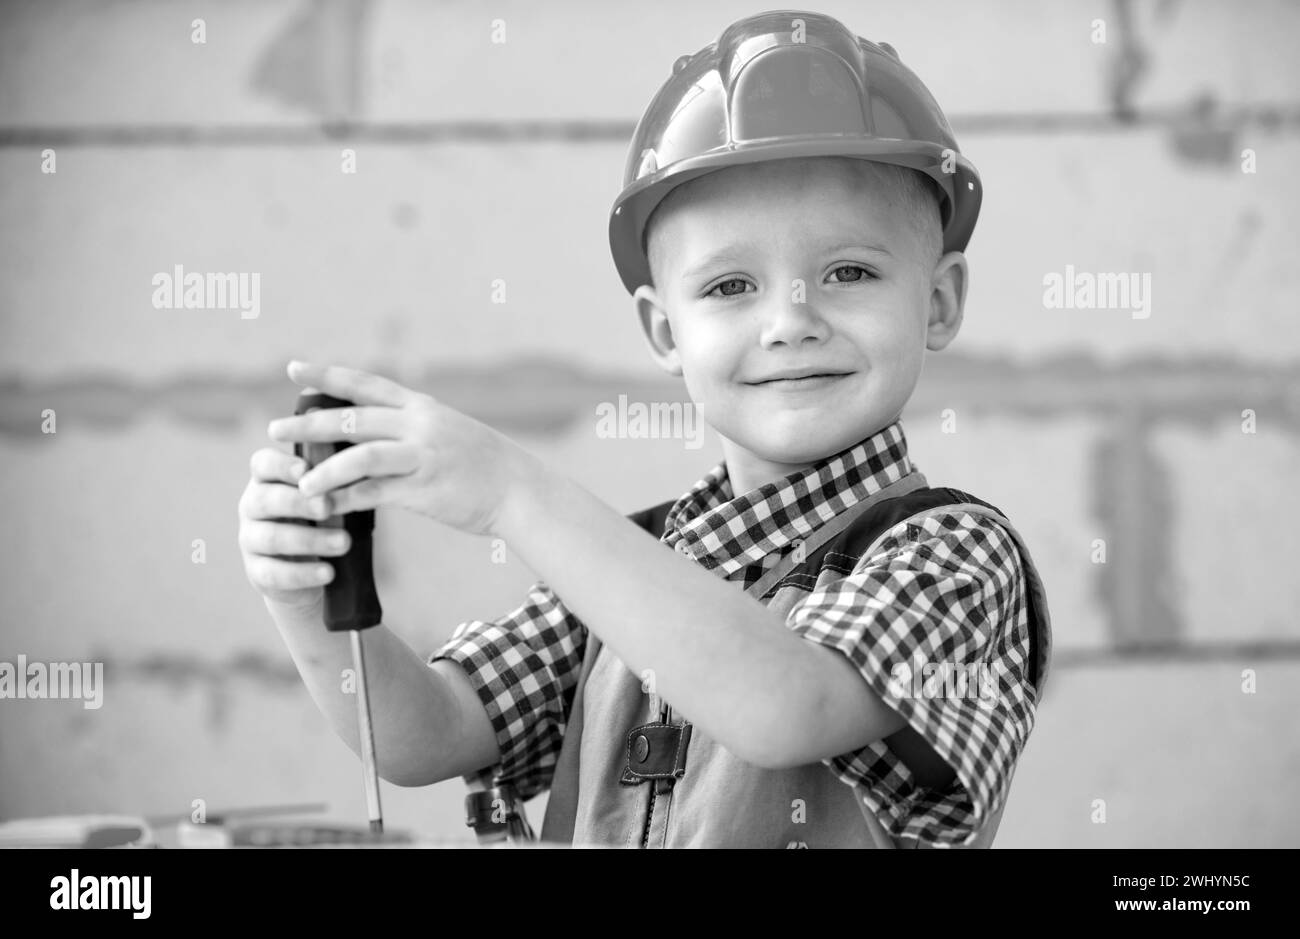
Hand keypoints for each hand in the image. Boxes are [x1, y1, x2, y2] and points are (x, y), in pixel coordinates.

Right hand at [237, 445, 343, 609]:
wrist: (315, 569)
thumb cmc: (324, 520)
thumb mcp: (329, 498)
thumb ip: (332, 484)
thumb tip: (352, 471)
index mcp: (268, 480)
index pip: (263, 464)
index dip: (281, 465)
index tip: (305, 470)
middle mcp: (252, 506)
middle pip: (265, 499)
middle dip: (298, 502)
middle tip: (328, 507)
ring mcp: (250, 540)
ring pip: (272, 538)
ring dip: (310, 540)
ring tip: (344, 542)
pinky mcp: (256, 571)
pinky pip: (274, 573)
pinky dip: (303, 574)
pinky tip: (328, 572)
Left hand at [266, 360, 539, 537]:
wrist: (519, 489)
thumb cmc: (483, 465)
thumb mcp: (448, 432)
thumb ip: (411, 429)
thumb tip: (371, 433)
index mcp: (421, 406)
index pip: (365, 384)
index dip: (326, 376)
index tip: (292, 369)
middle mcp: (419, 424)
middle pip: (352, 419)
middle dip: (308, 424)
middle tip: (273, 429)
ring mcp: (422, 455)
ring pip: (359, 457)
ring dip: (323, 470)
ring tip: (299, 483)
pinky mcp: (424, 488)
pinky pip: (374, 493)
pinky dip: (346, 500)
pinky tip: (326, 506)